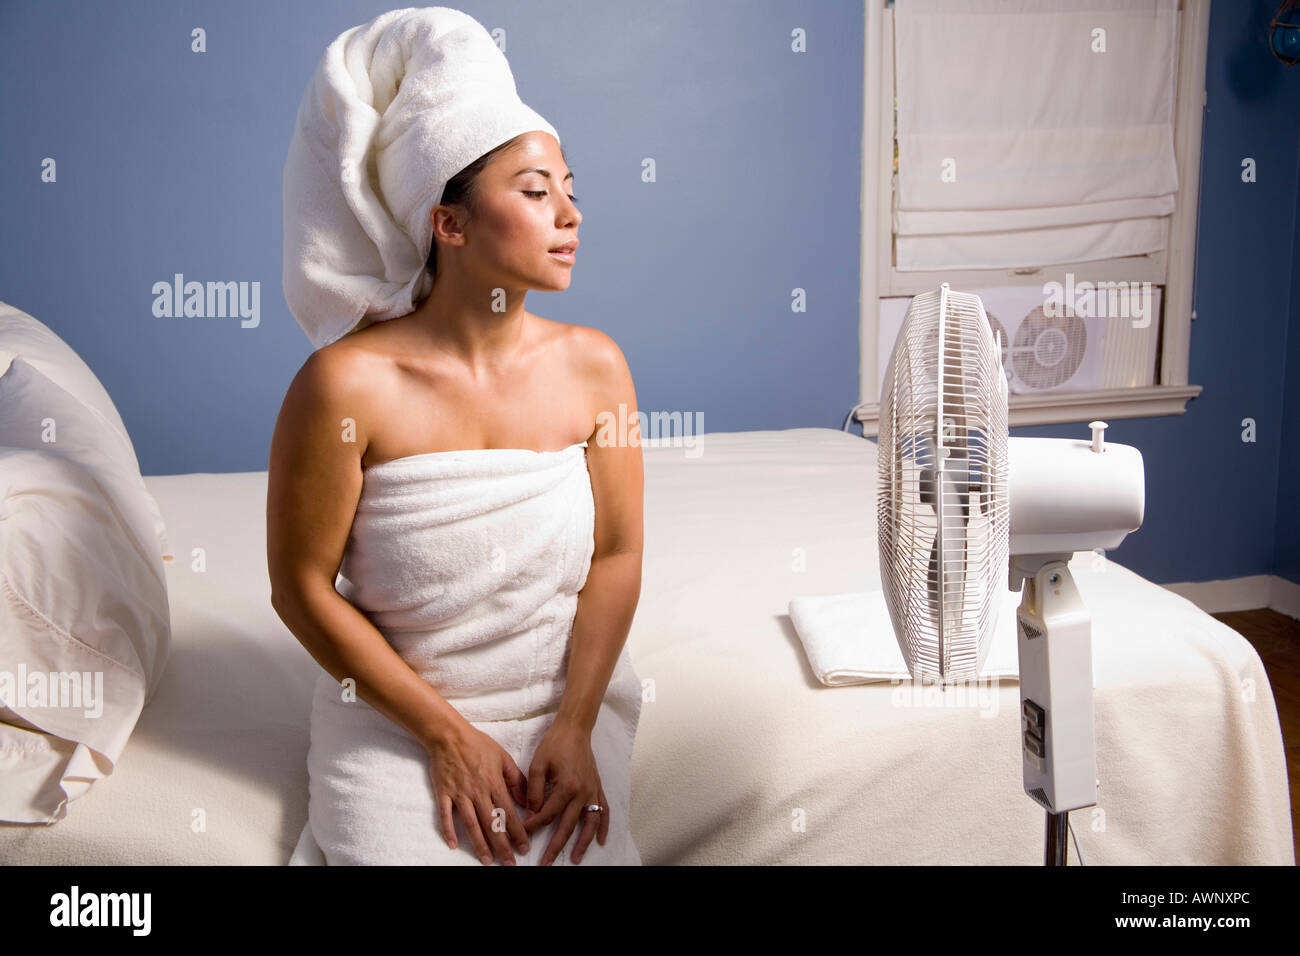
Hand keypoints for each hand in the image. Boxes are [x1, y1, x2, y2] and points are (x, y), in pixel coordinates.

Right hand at [426, 723, 531, 864]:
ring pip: (471, 824)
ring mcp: (459, 794)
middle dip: (502, 845)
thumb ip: (516, 779)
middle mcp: (478, 791)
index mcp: (494, 783)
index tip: (525, 848)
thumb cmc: (478, 744)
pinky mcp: (443, 794)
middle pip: (492, 823)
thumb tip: (527, 800)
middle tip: (509, 863)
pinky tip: (454, 845)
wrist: (449, 735)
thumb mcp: (503, 757)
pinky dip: (448, 830)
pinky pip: (445, 815)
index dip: (518, 832)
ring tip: (487, 860)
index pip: (509, 813)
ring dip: (479, 844)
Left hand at [524, 717, 607, 864]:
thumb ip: (534, 790)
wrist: (575, 729)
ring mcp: (592, 791)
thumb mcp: (538, 764)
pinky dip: (603, 826)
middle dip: (556, 846)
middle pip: (568, 825)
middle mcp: (582, 792)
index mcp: (566, 786)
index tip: (523, 831)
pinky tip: (600, 840)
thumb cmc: (555, 744)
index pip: (547, 814)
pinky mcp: (597, 788)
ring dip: (583, 843)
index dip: (534, 825)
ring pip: (589, 823)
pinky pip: (603, 811)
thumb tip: (533, 811)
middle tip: (546, 862)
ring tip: (576, 858)